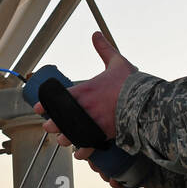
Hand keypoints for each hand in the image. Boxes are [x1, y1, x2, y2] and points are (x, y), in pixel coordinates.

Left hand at [31, 31, 135, 158]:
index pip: (57, 98)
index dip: (45, 105)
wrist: (146, 100)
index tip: (40, 109)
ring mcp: (93, 122)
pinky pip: (89, 146)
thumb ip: (104, 48)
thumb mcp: (117, 62)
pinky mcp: (104, 134)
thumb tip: (96, 33)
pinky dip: (83, 152)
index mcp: (84, 90)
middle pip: (60, 120)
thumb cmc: (131, 82)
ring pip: (71, 135)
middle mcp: (85, 108)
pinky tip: (79, 154)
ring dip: (65, 139)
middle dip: (53, 125)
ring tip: (62, 140)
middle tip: (50, 127)